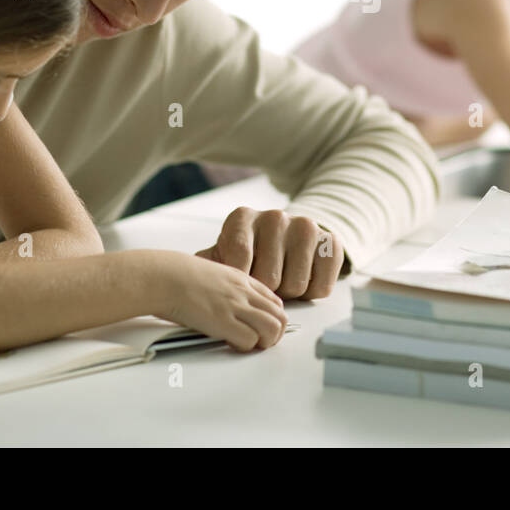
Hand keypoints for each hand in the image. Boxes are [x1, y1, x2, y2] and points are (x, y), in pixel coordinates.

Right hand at [155, 252, 287, 351]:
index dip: (272, 318)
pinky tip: (231, 344)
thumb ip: (225, 287)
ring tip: (249, 345)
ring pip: (272, 328)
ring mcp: (235, 306)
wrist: (162, 276)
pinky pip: (250, 340)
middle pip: (280, 316)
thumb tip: (226, 304)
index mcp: (240, 279)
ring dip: (265, 342)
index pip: (274, 301)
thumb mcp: (210, 273)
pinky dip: (245, 347)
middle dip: (275, 333)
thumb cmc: (176, 275)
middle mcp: (243, 292)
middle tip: (260, 341)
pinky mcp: (223, 321)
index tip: (262, 327)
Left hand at [195, 207, 344, 299]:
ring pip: (297, 285)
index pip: (239, 264)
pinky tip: (302, 277)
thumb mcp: (221, 255)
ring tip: (281, 280)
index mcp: (241, 218)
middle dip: (265, 292)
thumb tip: (178, 284)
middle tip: (263, 285)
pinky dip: (312, 291)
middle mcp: (274, 216)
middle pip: (270, 280)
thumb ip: (205, 267)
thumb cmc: (247, 252)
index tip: (239, 285)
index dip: (240, 285)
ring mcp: (305, 226)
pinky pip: (322, 285)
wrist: (284, 235)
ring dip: (288, 292)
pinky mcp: (331, 241)